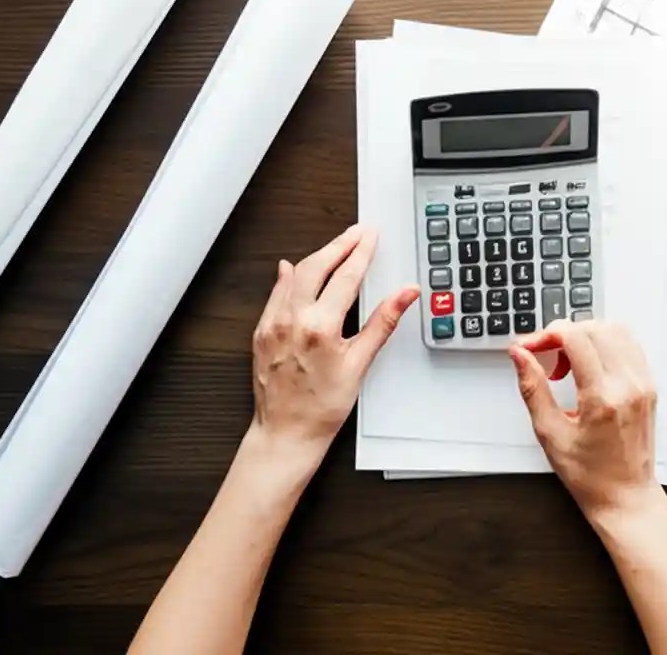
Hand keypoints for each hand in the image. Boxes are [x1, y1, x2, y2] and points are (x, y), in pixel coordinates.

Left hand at [250, 225, 418, 466]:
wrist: (286, 433)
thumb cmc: (322, 408)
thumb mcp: (360, 364)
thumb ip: (382, 322)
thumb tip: (405, 295)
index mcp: (319, 327)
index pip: (346, 276)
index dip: (361, 252)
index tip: (371, 237)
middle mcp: (291, 320)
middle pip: (317, 266)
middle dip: (339, 244)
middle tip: (357, 233)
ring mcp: (272, 324)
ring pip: (294, 275)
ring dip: (316, 257)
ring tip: (335, 246)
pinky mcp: (261, 332)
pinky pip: (276, 294)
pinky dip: (289, 277)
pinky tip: (293, 268)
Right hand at [508, 321, 663, 524]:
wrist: (625, 496)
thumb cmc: (590, 475)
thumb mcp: (550, 433)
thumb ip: (533, 388)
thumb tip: (519, 355)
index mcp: (603, 398)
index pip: (575, 338)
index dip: (546, 334)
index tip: (529, 347)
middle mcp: (628, 385)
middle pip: (594, 328)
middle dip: (563, 333)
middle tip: (544, 356)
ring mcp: (643, 384)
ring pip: (614, 331)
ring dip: (585, 336)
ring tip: (566, 362)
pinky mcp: (649, 386)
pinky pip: (628, 346)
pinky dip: (604, 345)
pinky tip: (588, 367)